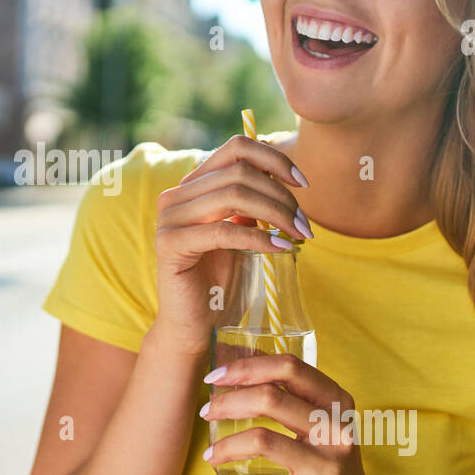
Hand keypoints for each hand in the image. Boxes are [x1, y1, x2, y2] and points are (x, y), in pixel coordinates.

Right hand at [151, 134, 308, 357]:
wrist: (195, 327)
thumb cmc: (220, 283)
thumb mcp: (241, 233)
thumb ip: (251, 204)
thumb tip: (283, 176)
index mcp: (192, 186)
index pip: (236, 148)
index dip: (274, 159)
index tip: (303, 183)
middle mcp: (176, 195)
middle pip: (240, 173)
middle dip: (281, 195)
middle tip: (305, 224)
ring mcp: (169, 218)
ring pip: (234, 196)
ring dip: (276, 213)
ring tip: (298, 235)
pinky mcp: (170, 244)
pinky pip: (223, 231)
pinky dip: (258, 237)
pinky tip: (281, 248)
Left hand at [199, 351, 381, 474]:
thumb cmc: (327, 461)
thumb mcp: (322, 423)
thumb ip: (291, 396)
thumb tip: (235, 366)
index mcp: (337, 403)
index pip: (290, 369)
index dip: (247, 367)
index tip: (215, 376)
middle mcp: (337, 431)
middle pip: (270, 398)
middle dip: (228, 402)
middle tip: (207, 412)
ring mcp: (329, 468)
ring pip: (262, 440)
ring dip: (226, 446)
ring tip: (211, 454)